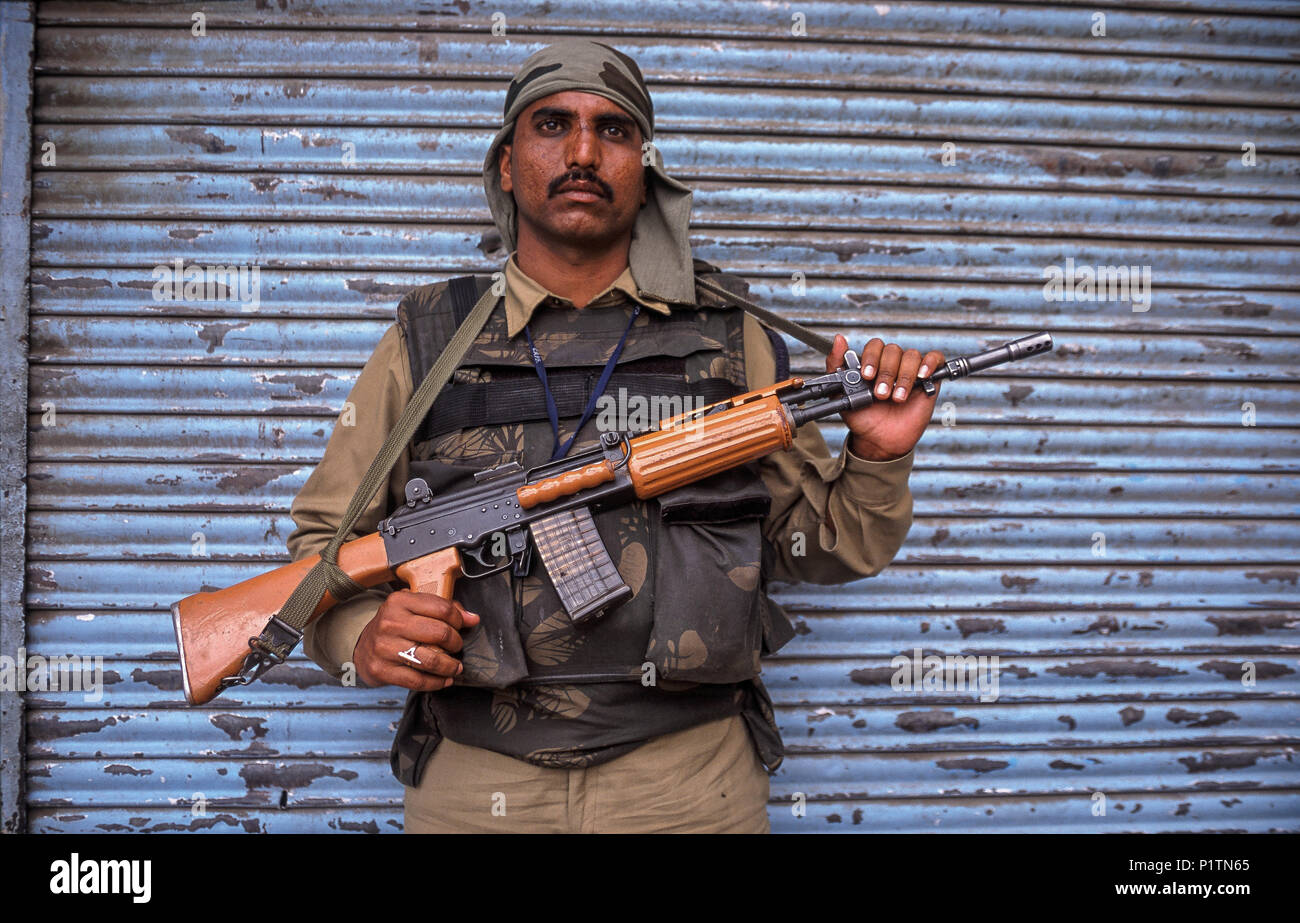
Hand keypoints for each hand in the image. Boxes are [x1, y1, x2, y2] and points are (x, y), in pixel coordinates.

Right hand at [352, 590, 480, 690]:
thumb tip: (473, 618)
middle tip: (457, 647)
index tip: (462, 626)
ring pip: (431, 660)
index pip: (442, 608)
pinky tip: (444, 680)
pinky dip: (436, 683)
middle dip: (456, 643)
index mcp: (399, 601)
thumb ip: (443, 609)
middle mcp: (390, 622)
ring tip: (455, 667)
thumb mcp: (413, 608)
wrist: (363, 648)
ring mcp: (384, 647)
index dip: (459, 619)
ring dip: (450, 666)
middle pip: (440, 633)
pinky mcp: (382, 670)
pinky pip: (418, 681)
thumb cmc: (395, 627)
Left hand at [826, 334, 944, 461]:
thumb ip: (836, 365)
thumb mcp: (842, 393)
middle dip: (886, 373)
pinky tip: (921, 375)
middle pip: (893, 350)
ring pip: (912, 356)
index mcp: (873, 363)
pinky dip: (929, 363)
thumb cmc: (862, 418)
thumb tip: (839, 339)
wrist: (879, 441)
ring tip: (897, 397)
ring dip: (904, 376)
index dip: (871, 357)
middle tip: (881, 394)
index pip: (875, 346)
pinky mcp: (929, 380)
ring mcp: (911, 371)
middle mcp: (892, 364)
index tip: (867, 376)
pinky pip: (935, 359)